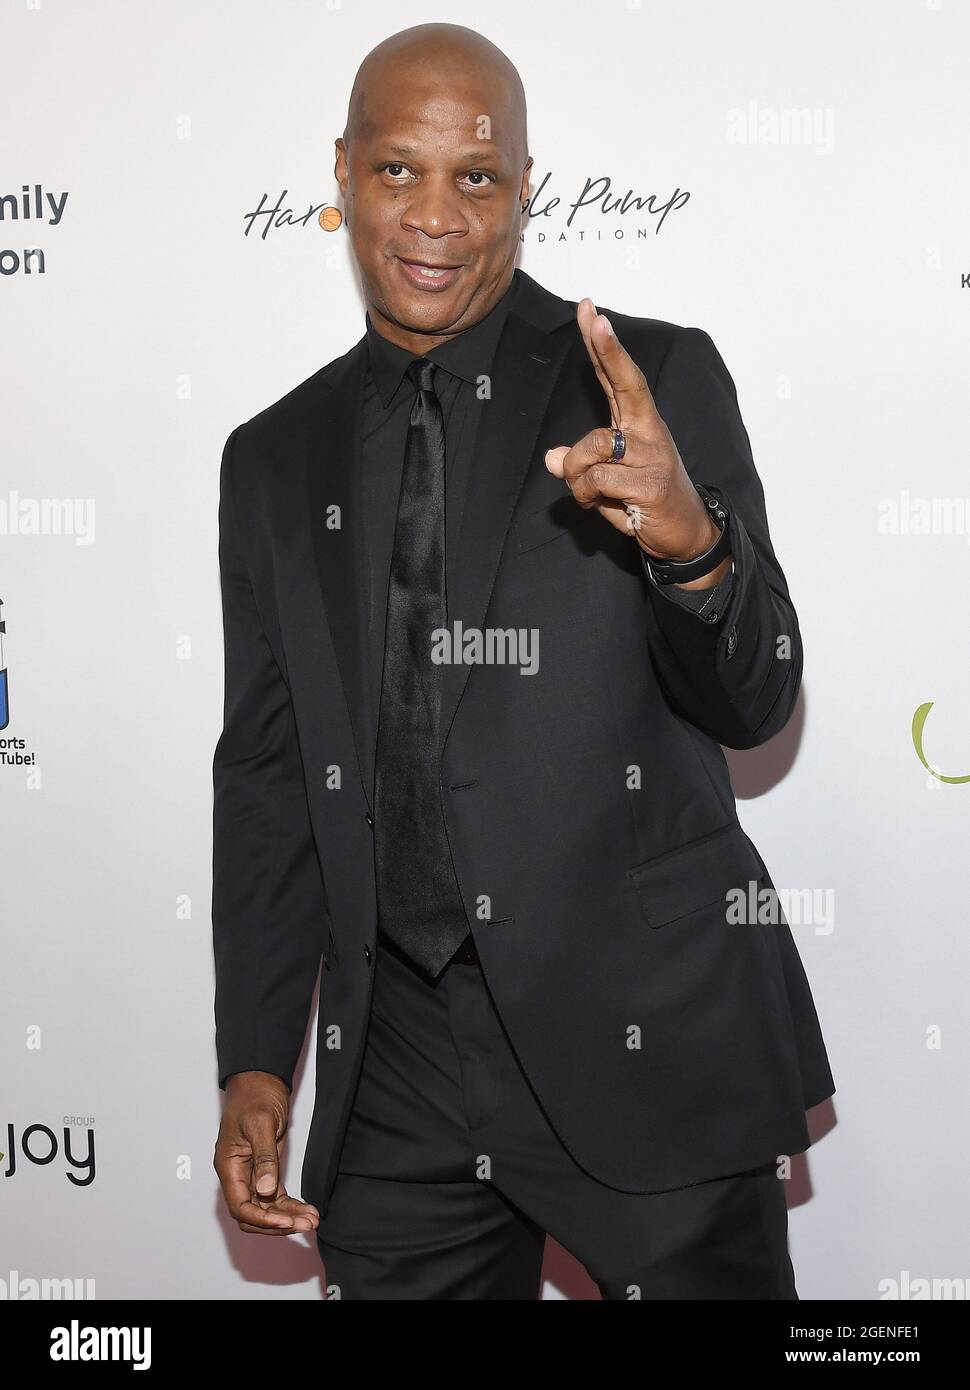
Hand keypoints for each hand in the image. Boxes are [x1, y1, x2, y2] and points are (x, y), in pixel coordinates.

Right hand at [213, 1070, 319, 1235]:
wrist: (261, 1081)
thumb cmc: (255, 1097)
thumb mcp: (261, 1124)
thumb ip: (264, 1158)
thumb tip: (264, 1190)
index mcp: (228, 1165)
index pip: (240, 1206)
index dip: (262, 1218)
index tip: (285, 1221)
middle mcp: (237, 1174)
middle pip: (252, 1214)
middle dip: (277, 1223)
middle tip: (306, 1225)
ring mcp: (251, 1174)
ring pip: (265, 1208)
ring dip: (287, 1217)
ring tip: (312, 1220)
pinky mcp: (265, 1170)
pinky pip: (274, 1197)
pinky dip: (289, 1206)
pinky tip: (307, 1210)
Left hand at [545, 299, 727, 579]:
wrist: (685, 535)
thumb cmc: (644, 503)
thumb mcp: (605, 481)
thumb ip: (579, 464)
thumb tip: (551, 458)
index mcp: (638, 424)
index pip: (617, 377)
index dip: (602, 344)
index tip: (590, 310)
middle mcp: (647, 431)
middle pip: (625, 382)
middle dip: (607, 348)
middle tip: (594, 315)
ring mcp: (652, 455)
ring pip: (591, 448)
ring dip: (575, 474)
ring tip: (588, 492)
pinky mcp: (650, 484)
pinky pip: (597, 479)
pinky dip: (586, 493)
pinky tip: (598, 503)